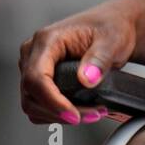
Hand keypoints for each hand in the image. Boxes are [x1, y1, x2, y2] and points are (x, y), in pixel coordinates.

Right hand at [18, 0, 139, 125]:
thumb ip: (100, 58)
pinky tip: (82, 111)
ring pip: (33, 105)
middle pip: (31, 96)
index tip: (74, 115)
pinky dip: (59, 114)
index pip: (35, 78)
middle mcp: (34, 53)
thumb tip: (86, 79)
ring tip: (92, 113)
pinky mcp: (40, 80)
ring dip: (60, 116)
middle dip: (60, 113)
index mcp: (47, 39)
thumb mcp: (113, 40)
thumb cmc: (111, 27)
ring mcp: (34, 67)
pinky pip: (40, 106)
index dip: (52, 101)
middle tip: (93, 115)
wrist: (113, 27)